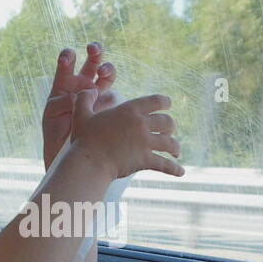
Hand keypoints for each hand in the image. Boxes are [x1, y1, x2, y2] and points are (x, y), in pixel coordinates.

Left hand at [42, 42, 120, 169]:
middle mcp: (84, 87)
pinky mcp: (110, 110)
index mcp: (66, 85)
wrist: (68, 156)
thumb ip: (62, 101)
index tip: (68, 57)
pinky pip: (115, 99)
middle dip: (95, 52)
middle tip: (93, 49)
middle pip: (93, 63)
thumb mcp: (52, 114)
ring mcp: (99, 97)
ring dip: (107, 69)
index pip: (68, 64)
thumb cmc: (55, 134)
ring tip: (103, 72)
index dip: (68, 57)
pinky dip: (113, 96)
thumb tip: (79, 95)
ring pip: (107, 77)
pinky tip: (108, 99)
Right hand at [69, 89, 183, 180]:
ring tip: (176, 152)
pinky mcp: (145, 160)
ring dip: (175, 147)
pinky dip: (174, 169)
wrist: (89, 162)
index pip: (156, 101)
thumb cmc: (84, 139)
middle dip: (170, 127)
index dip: (165, 102)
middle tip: (169, 132)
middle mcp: (141, 124)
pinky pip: (166, 165)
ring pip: (170, 143)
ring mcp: (145, 143)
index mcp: (129, 110)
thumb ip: (86, 98)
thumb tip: (91, 89)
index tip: (168, 105)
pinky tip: (181, 172)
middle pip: (167, 122)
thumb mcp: (81, 114)